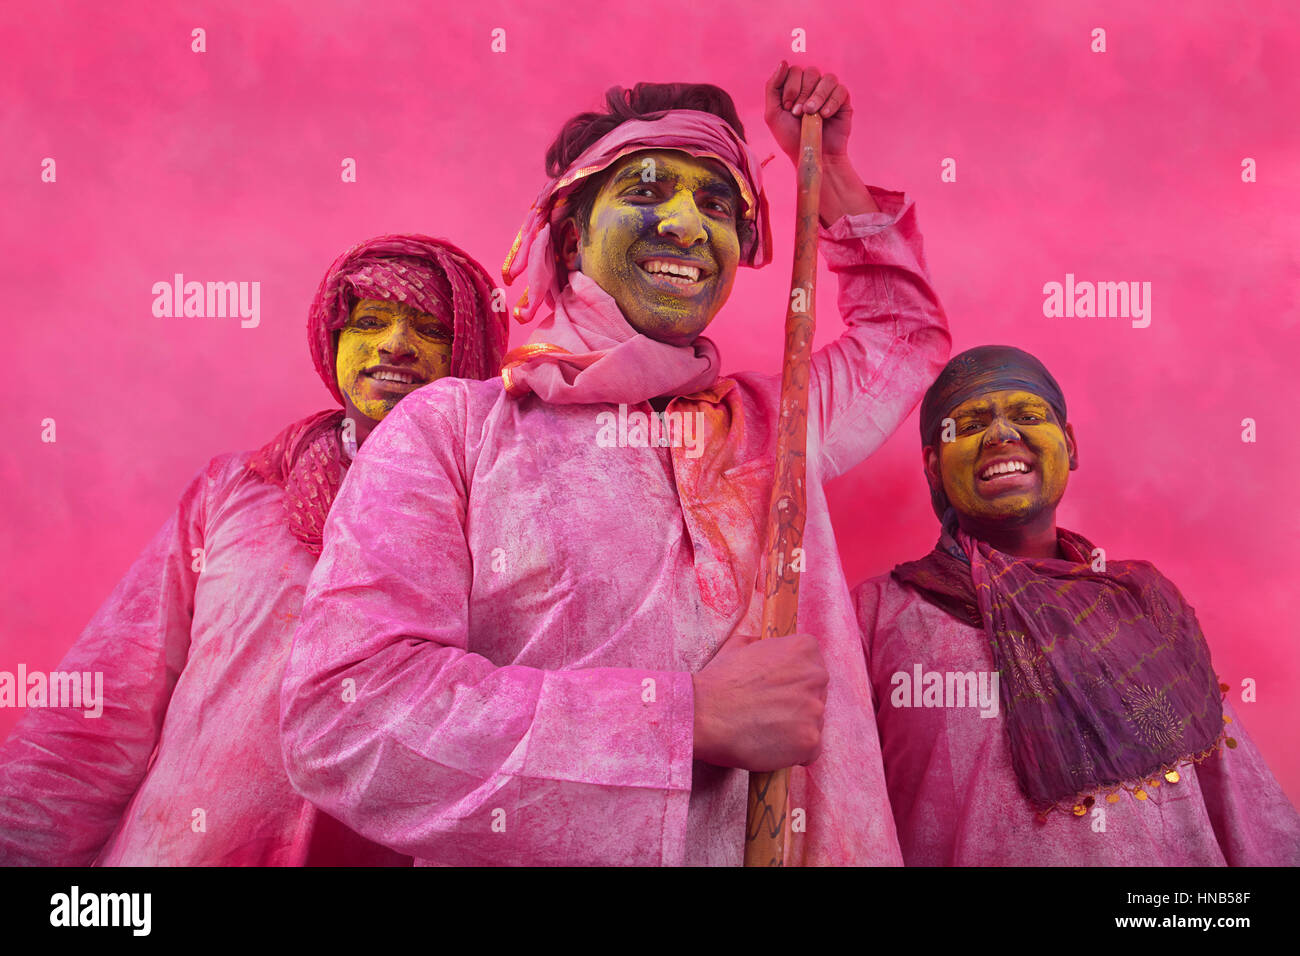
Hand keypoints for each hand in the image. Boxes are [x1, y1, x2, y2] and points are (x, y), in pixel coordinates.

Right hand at [692, 630, 827, 771]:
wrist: (701, 715)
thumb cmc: (717, 682)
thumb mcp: (739, 646)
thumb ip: (763, 645)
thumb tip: (766, 646)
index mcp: (804, 649)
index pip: (813, 666)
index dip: (793, 680)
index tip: (776, 690)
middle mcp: (816, 676)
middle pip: (817, 694)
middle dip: (797, 704)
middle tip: (767, 712)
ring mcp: (815, 710)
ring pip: (814, 723)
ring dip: (794, 728)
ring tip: (764, 729)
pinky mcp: (810, 741)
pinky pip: (810, 750)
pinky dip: (793, 752)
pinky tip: (769, 745)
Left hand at [764, 60, 852, 164]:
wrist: (811, 155)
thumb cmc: (791, 137)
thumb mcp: (773, 113)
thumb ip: (772, 87)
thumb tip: (783, 62)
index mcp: (796, 86)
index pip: (794, 70)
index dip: (790, 86)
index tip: (788, 107)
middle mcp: (812, 87)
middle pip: (810, 71)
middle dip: (802, 93)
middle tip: (798, 114)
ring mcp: (828, 93)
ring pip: (827, 78)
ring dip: (817, 97)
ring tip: (811, 114)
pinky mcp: (843, 101)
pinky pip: (840, 90)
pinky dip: (831, 103)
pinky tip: (825, 116)